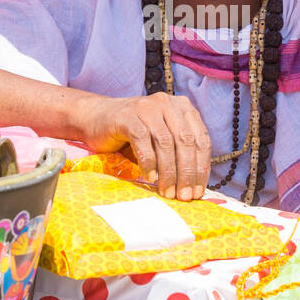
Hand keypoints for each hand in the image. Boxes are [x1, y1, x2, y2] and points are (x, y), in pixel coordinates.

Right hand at [77, 93, 211, 200]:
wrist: (97, 118)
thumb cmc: (134, 134)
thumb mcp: (162, 140)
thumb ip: (179, 153)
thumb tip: (195, 186)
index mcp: (183, 107)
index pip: (201, 139)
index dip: (202, 167)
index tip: (198, 191)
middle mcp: (168, 103)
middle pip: (185, 141)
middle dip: (187, 172)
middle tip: (184, 196)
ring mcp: (147, 107)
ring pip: (166, 142)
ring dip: (169, 172)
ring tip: (168, 192)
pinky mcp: (128, 116)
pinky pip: (143, 141)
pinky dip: (148, 162)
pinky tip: (149, 178)